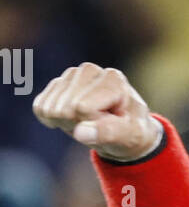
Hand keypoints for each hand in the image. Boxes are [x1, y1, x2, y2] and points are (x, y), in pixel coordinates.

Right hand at [32, 62, 161, 161]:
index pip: (83, 108)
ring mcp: (71, 75)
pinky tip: (75, 118)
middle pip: (64, 109)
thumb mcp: (129, 136)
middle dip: (81, 124)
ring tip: (90, 122)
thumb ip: (108, 132)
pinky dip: (55, 121)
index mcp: (113, 79)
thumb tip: (80, 132)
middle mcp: (90, 70)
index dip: (94, 125)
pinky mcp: (56, 84)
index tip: (112, 123)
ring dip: (69, 124)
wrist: (126, 129)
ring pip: (51, 109)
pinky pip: (40, 108)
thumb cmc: (131, 132)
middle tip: (100, 125)